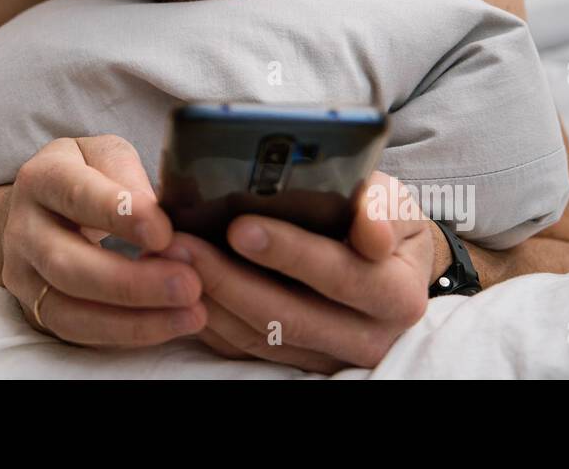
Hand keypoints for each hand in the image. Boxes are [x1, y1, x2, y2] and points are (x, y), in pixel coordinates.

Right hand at [0, 135, 205, 346]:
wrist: (38, 210)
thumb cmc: (85, 176)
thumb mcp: (103, 155)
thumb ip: (127, 173)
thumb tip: (156, 211)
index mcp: (41, 178)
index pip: (75, 195)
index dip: (118, 214)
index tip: (163, 232)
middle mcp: (23, 229)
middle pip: (66, 263)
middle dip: (130, 281)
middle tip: (188, 284)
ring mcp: (23, 275)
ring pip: (69, 309)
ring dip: (134, 319)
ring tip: (191, 313)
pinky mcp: (36, 310)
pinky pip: (78, 333)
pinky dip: (126, 333)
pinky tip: (168, 326)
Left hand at [155, 170, 434, 372]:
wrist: (390, 264)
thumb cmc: (383, 222)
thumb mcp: (393, 204)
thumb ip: (382, 209)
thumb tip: (371, 232)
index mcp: (396, 295)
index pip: (341, 277)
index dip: (290, 254)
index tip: (241, 226)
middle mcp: (368, 336)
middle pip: (289, 317)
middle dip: (230, 279)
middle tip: (184, 244)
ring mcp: (330, 356)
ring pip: (261, 339)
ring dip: (211, 299)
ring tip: (173, 258)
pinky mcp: (298, 363)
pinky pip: (246, 351)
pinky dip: (212, 321)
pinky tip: (181, 287)